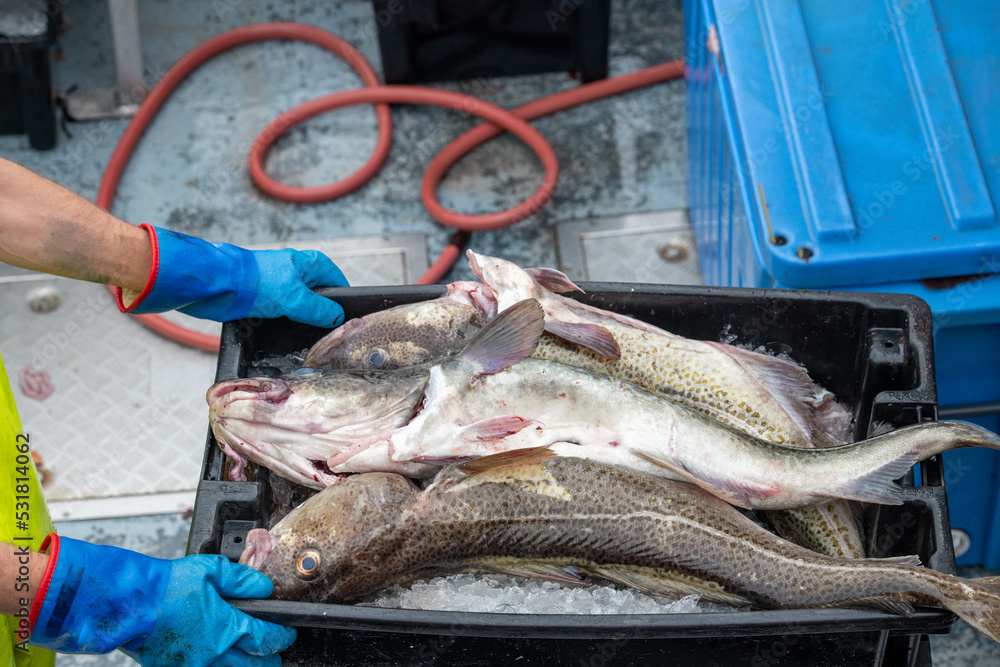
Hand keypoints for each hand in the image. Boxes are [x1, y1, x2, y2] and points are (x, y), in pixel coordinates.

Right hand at [29, 535, 295, 665]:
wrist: (128, 604)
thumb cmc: (166, 586)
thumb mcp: (212, 570)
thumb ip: (244, 580)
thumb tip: (264, 587)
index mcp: (228, 628)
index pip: (268, 639)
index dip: (283, 636)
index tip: (287, 632)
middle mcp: (215, 654)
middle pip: (257, 666)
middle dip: (271, 658)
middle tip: (274, 650)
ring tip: (253, 659)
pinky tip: (221, 660)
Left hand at [115, 225, 347, 326]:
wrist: (216, 286)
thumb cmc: (256, 282)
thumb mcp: (296, 299)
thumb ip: (320, 310)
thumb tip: (338, 318)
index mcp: (310, 264)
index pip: (337, 282)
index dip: (343, 301)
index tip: (347, 321)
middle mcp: (297, 273)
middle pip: (320, 297)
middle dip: (322, 315)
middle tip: (326, 335)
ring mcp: (280, 286)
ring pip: (300, 308)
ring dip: (300, 322)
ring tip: (305, 338)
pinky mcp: (265, 299)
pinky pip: (283, 315)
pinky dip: (284, 324)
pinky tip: (285, 335)